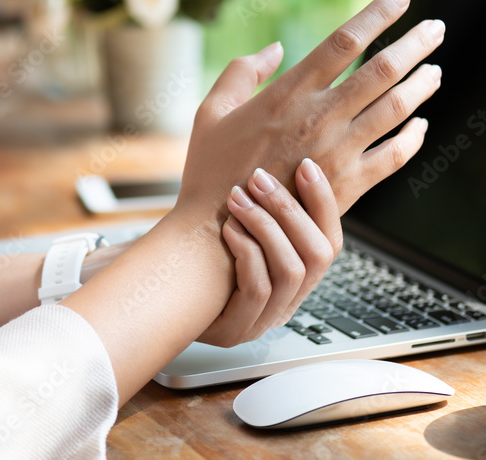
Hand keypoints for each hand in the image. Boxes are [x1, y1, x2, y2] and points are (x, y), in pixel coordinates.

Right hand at [173, 0, 441, 235]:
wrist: (218, 235)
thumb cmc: (208, 171)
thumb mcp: (209, 111)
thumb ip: (240, 73)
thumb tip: (275, 49)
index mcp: (288, 94)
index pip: (344, 41)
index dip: (377, 15)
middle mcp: (320, 118)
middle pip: (382, 70)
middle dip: (415, 44)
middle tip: (436, 28)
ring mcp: (339, 153)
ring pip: (396, 109)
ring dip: (422, 85)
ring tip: (435, 71)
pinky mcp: (349, 187)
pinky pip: (395, 157)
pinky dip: (414, 138)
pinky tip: (422, 126)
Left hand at [197, 159, 340, 346]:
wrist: (154, 294)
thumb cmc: (197, 252)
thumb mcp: (238, 225)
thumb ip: (262, 199)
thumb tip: (271, 154)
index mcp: (295, 278)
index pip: (331, 243)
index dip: (324, 203)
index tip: (306, 165)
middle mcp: (286, 302)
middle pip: (318, 255)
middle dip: (290, 209)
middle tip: (259, 178)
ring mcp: (263, 320)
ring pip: (290, 271)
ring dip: (266, 226)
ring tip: (238, 199)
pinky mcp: (236, 331)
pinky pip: (258, 289)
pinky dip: (247, 252)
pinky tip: (228, 230)